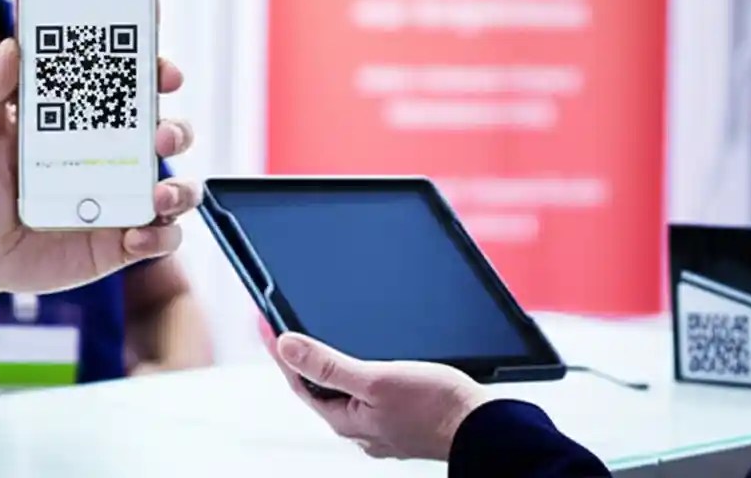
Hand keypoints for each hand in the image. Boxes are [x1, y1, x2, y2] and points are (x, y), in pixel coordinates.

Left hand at [0, 39, 199, 295]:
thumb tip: (11, 48)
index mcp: (86, 119)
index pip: (134, 86)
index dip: (157, 71)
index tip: (164, 71)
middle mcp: (115, 154)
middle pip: (169, 132)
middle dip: (177, 130)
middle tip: (160, 136)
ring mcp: (123, 199)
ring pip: (180, 187)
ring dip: (181, 188)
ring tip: (157, 196)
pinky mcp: (122, 241)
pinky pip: (162, 236)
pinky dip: (161, 236)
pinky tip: (135, 238)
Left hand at [263, 326, 491, 461]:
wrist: (485, 428)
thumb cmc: (436, 407)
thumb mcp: (375, 379)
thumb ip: (329, 365)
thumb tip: (287, 346)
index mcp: (347, 421)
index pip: (300, 381)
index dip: (281, 351)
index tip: (265, 323)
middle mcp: (360, 428)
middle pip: (319, 387)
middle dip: (302, 357)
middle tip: (284, 326)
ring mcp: (381, 425)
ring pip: (345, 390)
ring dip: (330, 364)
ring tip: (318, 337)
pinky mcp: (402, 419)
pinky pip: (368, 392)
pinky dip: (358, 372)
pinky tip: (365, 362)